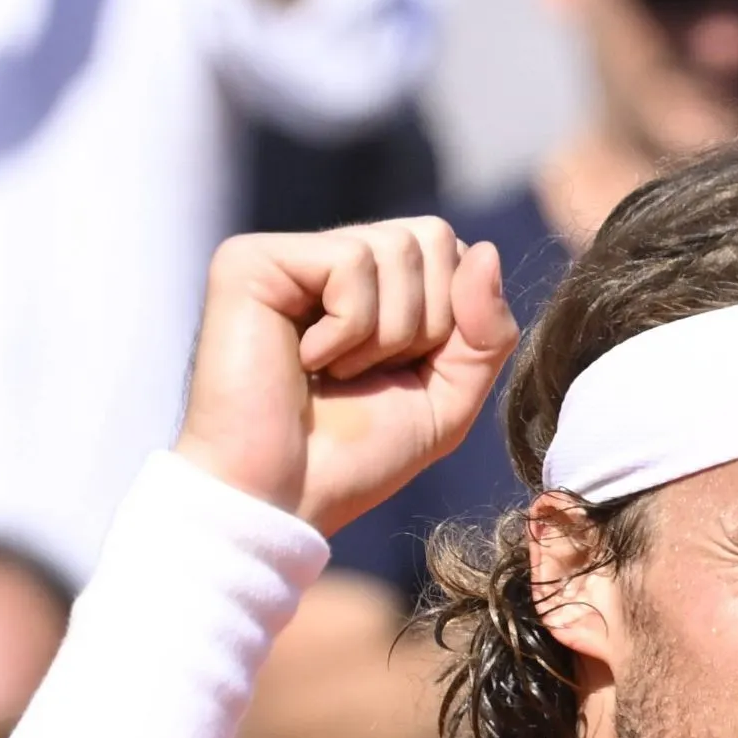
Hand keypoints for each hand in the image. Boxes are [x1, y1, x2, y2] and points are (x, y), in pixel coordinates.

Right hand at [173, 219, 516, 536]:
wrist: (280, 500)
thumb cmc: (353, 459)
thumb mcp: (447, 400)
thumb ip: (486, 332)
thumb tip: (486, 251)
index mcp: (371, 285)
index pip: (453, 250)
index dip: (453, 320)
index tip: (401, 376)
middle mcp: (328, 258)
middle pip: (431, 237)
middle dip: (423, 324)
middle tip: (364, 375)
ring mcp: (288, 255)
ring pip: (396, 247)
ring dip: (385, 334)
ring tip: (335, 373)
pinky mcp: (251, 260)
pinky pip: (351, 261)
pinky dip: (348, 329)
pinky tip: (306, 362)